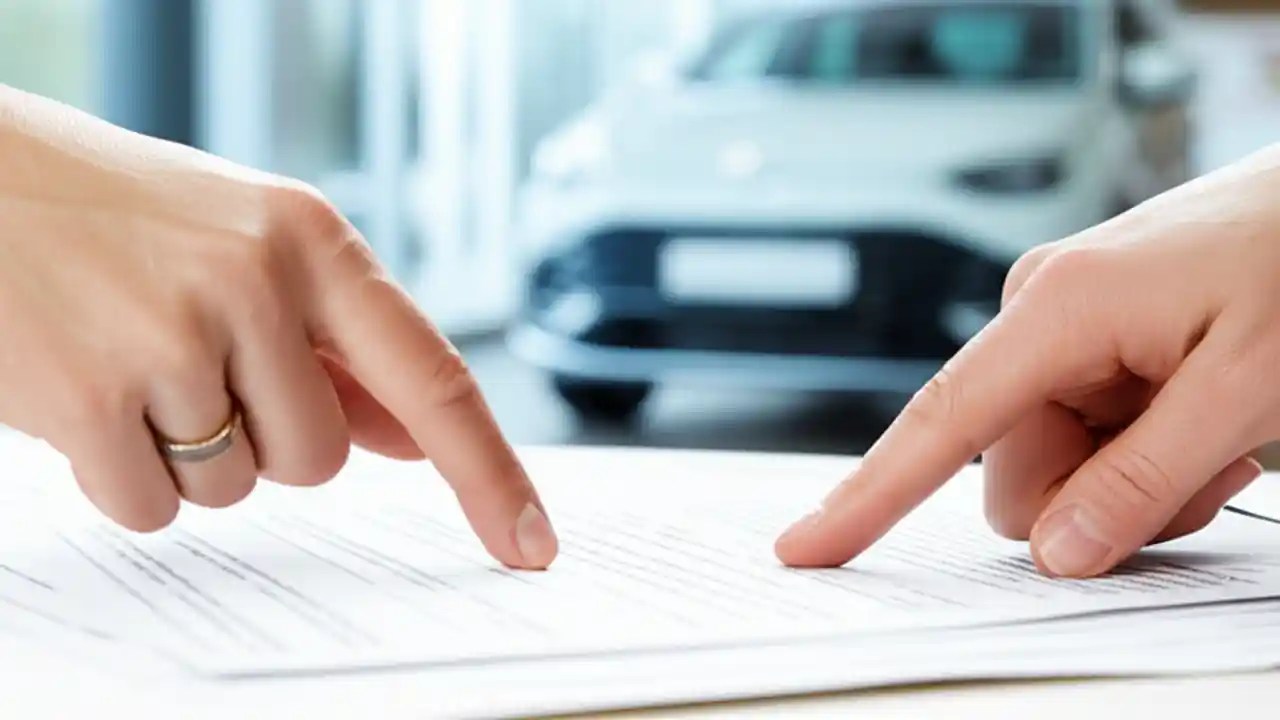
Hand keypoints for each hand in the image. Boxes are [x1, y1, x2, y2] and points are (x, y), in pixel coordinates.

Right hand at [0, 86, 557, 569]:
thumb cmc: (124, 218)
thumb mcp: (248, 247)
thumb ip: (336, 343)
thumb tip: (411, 437)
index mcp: (312, 238)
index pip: (432, 378)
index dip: (491, 473)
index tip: (531, 544)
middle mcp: (256, 280)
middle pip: (323, 460)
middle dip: (265, 438)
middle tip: (190, 360)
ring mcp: (173, 336)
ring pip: (239, 488)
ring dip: (190, 453)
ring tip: (131, 360)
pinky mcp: (90, 396)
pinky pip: (155, 509)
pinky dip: (123, 477)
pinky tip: (88, 393)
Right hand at [777, 145, 1279, 577]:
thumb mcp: (1243, 388)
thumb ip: (1144, 481)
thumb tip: (1057, 555)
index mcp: (1057, 309)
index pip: (943, 422)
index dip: (871, 497)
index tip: (807, 546)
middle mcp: (1039, 315)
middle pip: (1017, 475)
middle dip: (1099, 499)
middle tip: (1200, 466)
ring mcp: (1061, 331)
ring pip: (1055, 469)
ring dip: (1131, 481)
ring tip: (1214, 438)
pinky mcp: (1086, 345)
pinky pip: (1083, 441)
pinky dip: (1140, 457)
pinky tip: (1198, 421)